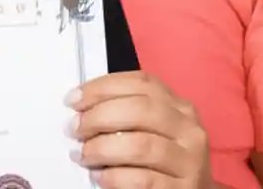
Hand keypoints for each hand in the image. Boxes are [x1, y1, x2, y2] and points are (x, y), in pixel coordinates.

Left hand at [65, 71, 213, 188]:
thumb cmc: (162, 158)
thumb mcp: (153, 129)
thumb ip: (126, 113)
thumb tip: (80, 106)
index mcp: (178, 106)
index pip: (141, 83)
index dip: (103, 87)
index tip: (73, 99)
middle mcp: (188, 129)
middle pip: (141, 110)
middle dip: (99, 116)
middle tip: (73, 129)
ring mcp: (189, 161)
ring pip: (141, 146)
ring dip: (102, 148)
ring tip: (82, 154)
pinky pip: (142, 179)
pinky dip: (114, 177)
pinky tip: (99, 176)